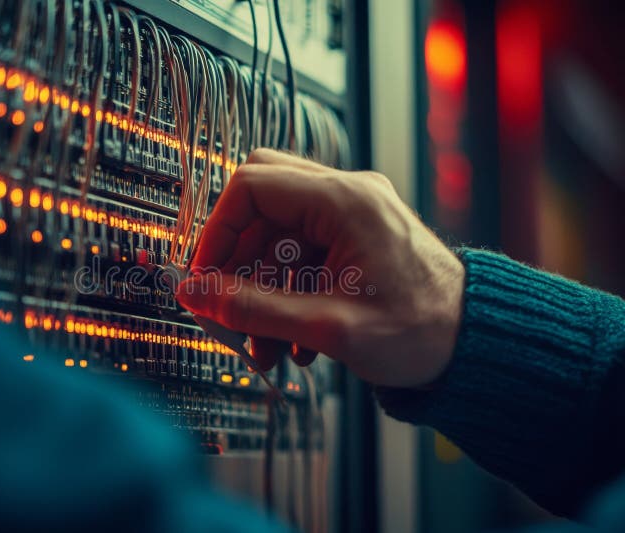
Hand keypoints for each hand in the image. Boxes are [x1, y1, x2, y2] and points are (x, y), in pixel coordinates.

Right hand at [175, 149, 464, 387]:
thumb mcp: (327, 327)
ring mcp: (352, 213)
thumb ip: (252, 308)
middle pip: (261, 202)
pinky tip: (291, 337)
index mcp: (345, 202)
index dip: (218, 232)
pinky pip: (300, 249)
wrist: (471, 344)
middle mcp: (348, 195)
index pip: (251, 186)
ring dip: (260, 284)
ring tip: (263, 343)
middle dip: (237, 257)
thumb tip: (197, 295)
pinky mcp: (354, 236)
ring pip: (277, 231)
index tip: (205, 277)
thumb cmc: (421, 332)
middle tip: (226, 301)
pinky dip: (284, 288)